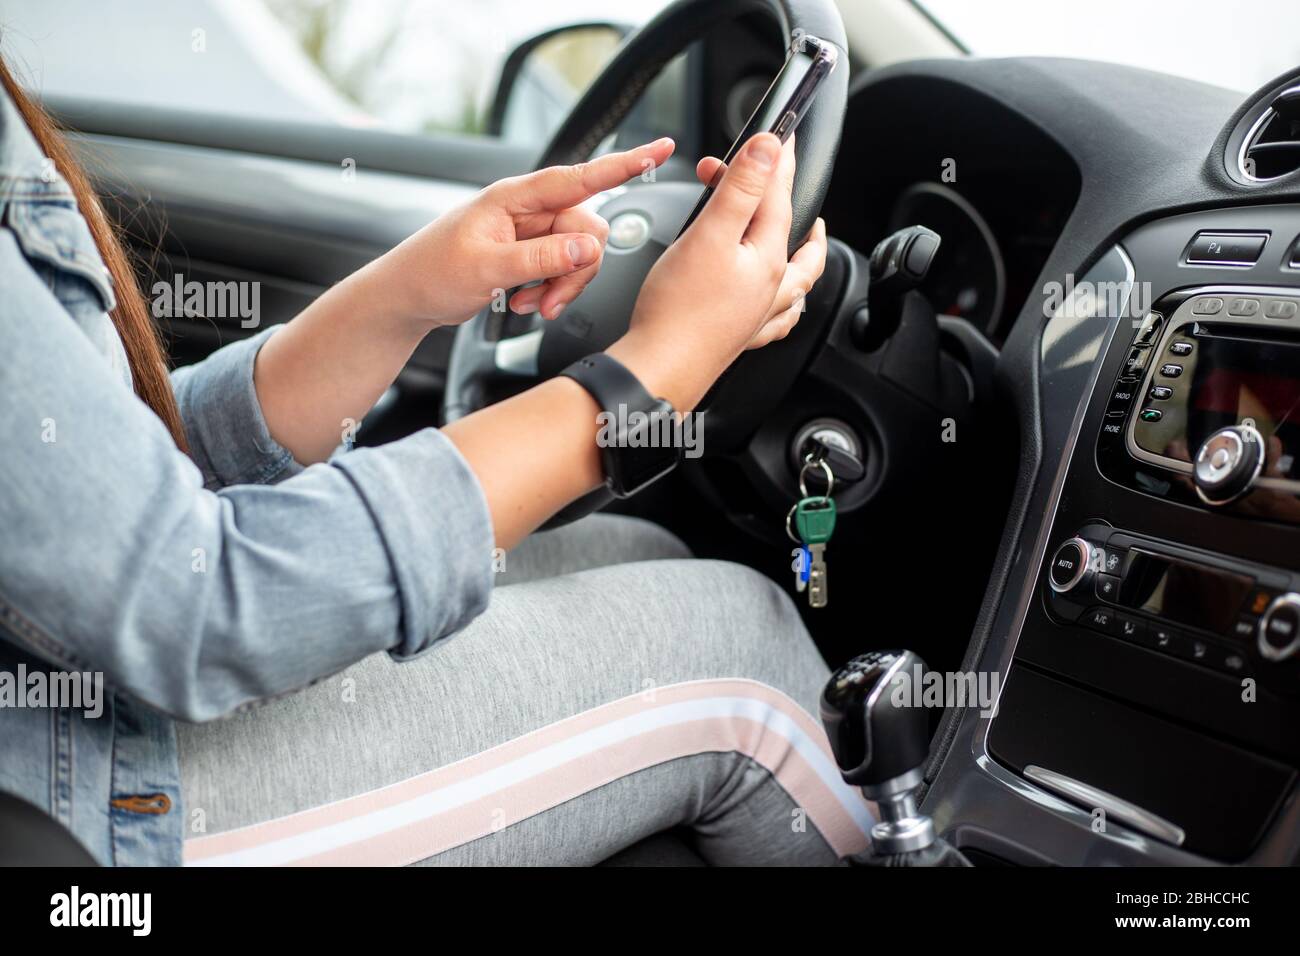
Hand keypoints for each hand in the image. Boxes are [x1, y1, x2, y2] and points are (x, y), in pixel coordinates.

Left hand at [374, 138, 675, 330]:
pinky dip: (549, 292)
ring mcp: (529, 233)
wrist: (407, 296)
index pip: (579, 176)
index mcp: (514, 198)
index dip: (623, 164)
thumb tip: (587, 247)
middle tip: (546, 302)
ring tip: (528, 306)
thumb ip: (540, 258)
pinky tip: (523, 304)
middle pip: (585, 230)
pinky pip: (561, 269)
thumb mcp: (486, 268)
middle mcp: (527, 210)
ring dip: (560, 287)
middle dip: (574, 272)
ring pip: (577, 255)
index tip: (660, 149)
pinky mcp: (528, 254)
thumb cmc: (431, 272)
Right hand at [608, 133, 817, 409]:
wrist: (659, 369)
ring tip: (808, 240)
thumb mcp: (709, 235)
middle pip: (793, 236)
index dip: (776, 159)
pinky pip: (779, 319)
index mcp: (768, 260)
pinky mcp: (738, 335)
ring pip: (797, 281)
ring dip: (804, 256)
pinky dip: (787, 306)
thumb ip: (741, 190)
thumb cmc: (677, 310)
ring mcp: (758, 315)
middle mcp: (771, 289)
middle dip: (778, 199)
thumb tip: (768, 150)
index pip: (779, 196)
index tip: (780, 132)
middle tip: (763, 175)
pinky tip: (781, 305)